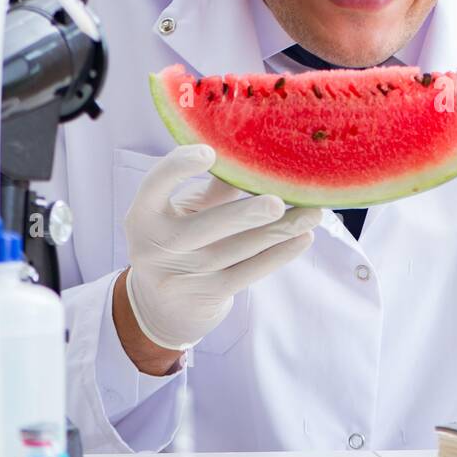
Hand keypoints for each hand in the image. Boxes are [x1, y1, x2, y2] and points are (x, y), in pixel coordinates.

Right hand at [122, 144, 322, 350]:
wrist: (163, 305)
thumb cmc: (181, 237)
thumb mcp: (187, 209)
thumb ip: (216, 185)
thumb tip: (260, 153)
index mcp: (143, 214)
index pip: (154, 185)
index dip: (178, 167)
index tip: (209, 151)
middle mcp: (155, 246)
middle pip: (205, 227)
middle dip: (245, 215)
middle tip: (278, 201)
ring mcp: (180, 275)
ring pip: (236, 250)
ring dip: (279, 231)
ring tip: (313, 213)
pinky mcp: (207, 295)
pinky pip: (248, 272)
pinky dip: (279, 255)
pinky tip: (304, 238)